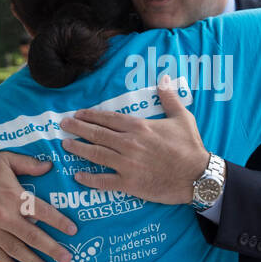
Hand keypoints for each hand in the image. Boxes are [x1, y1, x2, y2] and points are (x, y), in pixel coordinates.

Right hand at [0, 152, 75, 261]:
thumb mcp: (4, 159)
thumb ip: (28, 164)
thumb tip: (49, 167)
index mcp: (12, 195)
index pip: (42, 212)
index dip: (59, 222)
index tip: (73, 231)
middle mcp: (2, 215)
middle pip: (32, 236)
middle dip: (51, 249)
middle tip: (67, 259)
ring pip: (15, 249)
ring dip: (32, 261)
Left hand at [59, 76, 208, 204]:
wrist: (197, 176)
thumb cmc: (191, 147)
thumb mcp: (182, 117)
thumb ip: (169, 98)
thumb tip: (164, 78)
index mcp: (139, 127)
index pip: (108, 118)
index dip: (91, 115)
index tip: (79, 113)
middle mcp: (129, 144)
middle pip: (97, 134)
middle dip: (78, 128)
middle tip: (63, 125)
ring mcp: (127, 164)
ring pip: (96, 155)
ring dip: (79, 149)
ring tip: (65, 145)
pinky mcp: (130, 184)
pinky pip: (104, 181)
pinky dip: (90, 179)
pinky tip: (78, 176)